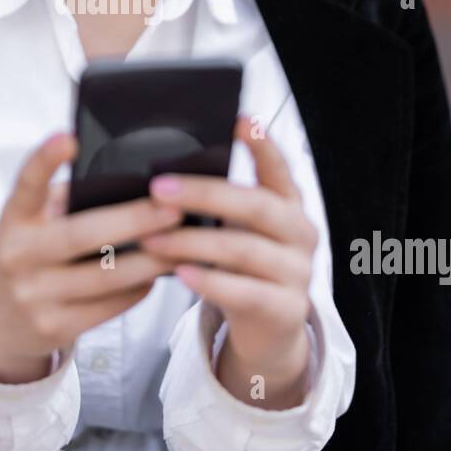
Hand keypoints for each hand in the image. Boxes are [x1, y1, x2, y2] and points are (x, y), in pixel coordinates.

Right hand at [0, 131, 183, 382]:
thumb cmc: (27, 254)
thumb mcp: (30, 224)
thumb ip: (64, 204)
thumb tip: (131, 185)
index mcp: (14, 219)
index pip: (26, 185)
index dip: (45, 160)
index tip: (68, 137)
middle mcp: (18, 256)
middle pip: (83, 235)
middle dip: (135, 220)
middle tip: (174, 208)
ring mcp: (34, 295)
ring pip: (107, 276)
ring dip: (152, 260)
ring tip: (183, 243)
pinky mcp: (54, 327)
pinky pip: (110, 306)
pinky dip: (139, 288)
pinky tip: (157, 275)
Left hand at [138, 115, 317, 405]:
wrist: (269, 331)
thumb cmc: (241, 269)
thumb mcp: (235, 231)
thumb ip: (216, 206)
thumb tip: (158, 178)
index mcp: (288, 205)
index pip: (279, 168)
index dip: (262, 144)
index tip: (238, 119)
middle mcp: (300, 233)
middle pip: (256, 205)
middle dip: (204, 193)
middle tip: (157, 188)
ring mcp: (297, 273)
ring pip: (244, 250)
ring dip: (192, 242)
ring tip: (150, 239)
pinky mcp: (286, 310)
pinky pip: (245, 292)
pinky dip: (210, 281)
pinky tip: (181, 274)